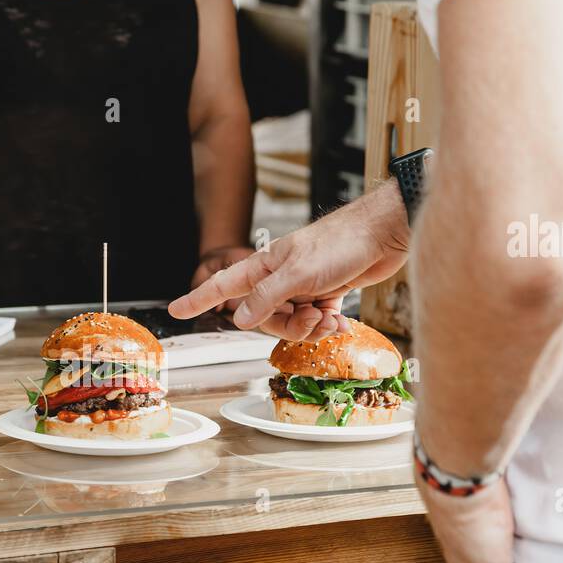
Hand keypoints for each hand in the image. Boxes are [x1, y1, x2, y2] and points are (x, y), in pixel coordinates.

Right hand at [169, 181, 408, 340]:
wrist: (385, 234)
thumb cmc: (341, 243)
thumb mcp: (299, 274)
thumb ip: (267, 298)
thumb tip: (240, 319)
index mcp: (265, 266)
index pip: (224, 286)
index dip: (199, 299)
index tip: (177, 309)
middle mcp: (281, 277)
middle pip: (264, 317)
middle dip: (288, 327)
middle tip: (310, 319)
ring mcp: (303, 286)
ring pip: (292, 323)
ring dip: (311, 328)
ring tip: (330, 319)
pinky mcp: (326, 292)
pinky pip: (315, 320)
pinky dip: (326, 325)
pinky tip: (340, 319)